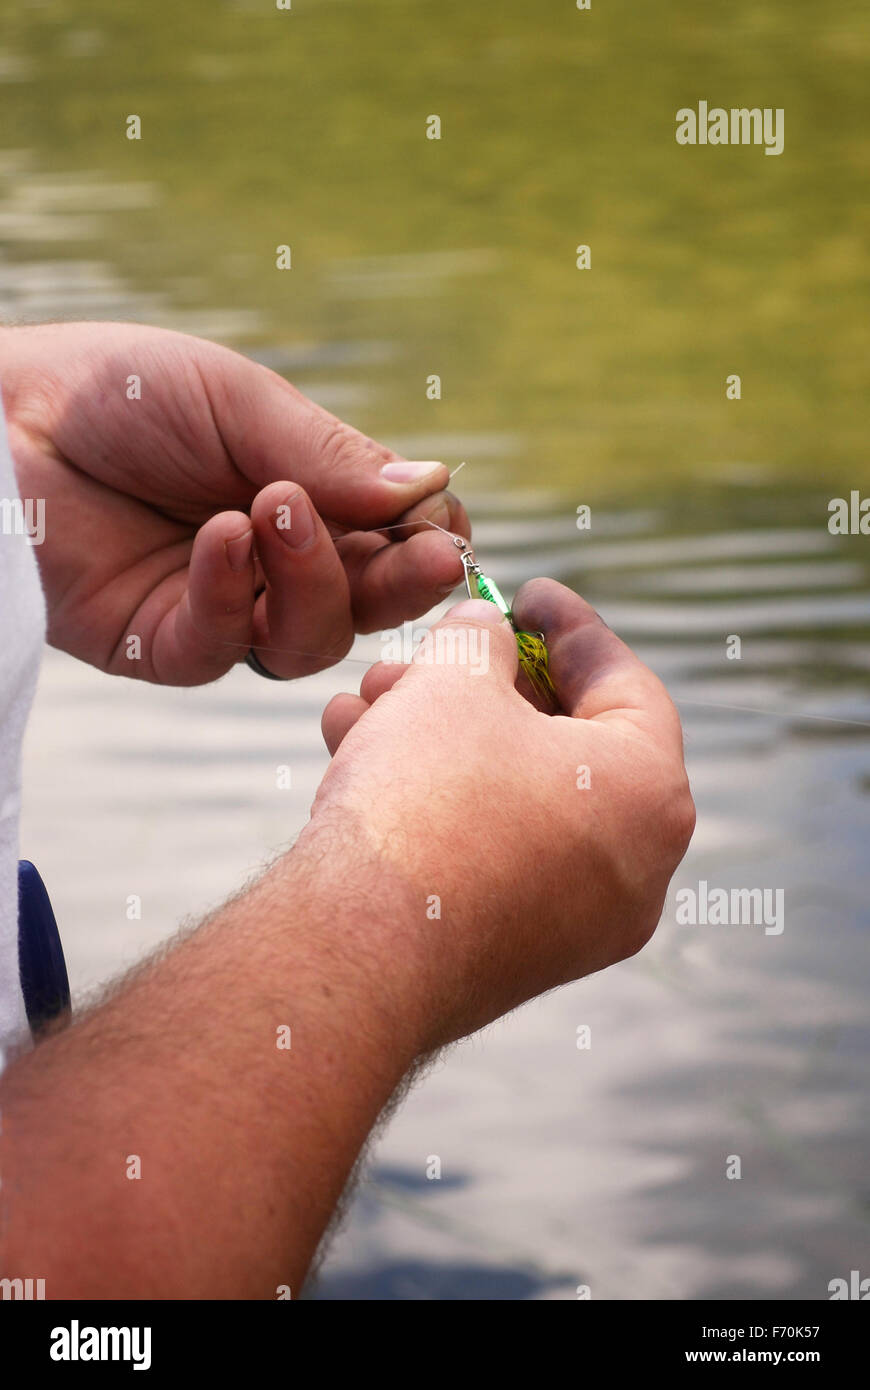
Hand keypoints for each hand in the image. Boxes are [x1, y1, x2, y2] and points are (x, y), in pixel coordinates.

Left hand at [0, 322, 468, 683]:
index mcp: (306, 498)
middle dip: (403, 581)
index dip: (426, 540)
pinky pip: (221, 650)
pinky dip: (229, 593)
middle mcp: (273, 563)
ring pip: (309, 640)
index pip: (393, 539)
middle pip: (366, 602)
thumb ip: (329, 454)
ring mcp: (222, 608)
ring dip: (314, 581)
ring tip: (276, 507)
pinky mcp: (162, 645)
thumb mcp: (237, 401)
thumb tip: (435, 486)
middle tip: (430, 555)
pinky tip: (221, 535)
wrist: (4, 416)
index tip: (444, 525)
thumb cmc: (119, 390)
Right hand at [313, 580, 694, 1048]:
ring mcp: (576, 923)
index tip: (524, 593)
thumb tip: (483, 636)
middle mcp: (633, 869)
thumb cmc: (424, 805)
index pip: (625, 683)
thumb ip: (481, 639)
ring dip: (441, 738)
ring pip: (513, 797)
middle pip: (563, 742)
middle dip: (482, 684)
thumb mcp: (454, 682)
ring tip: (368, 702)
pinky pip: (488, 853)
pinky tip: (360, 759)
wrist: (357, 952)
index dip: (568, 626)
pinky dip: (437, 801)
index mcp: (651, 794)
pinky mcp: (515, 955)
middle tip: (428, 652)